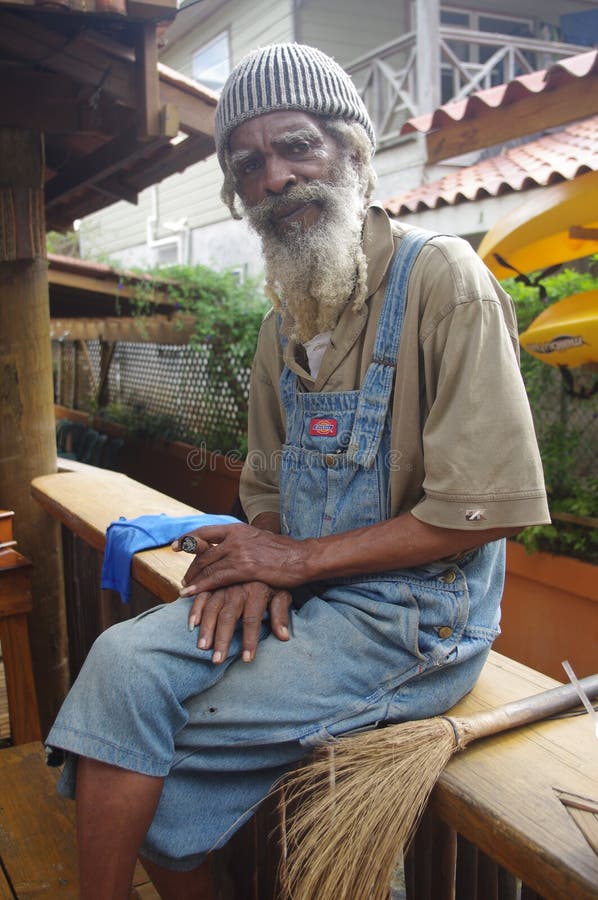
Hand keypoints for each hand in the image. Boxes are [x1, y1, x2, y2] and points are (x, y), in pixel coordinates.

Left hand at [178, 523, 309, 594]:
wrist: (302, 557)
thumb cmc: (284, 552)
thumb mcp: (259, 539)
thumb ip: (242, 542)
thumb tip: (232, 547)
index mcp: (238, 529)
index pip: (205, 531)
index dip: (187, 539)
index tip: (175, 546)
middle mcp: (235, 538)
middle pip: (203, 552)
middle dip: (191, 567)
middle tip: (184, 579)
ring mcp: (239, 552)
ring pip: (207, 566)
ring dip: (193, 579)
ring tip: (184, 590)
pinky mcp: (244, 568)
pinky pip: (216, 578)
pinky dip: (201, 586)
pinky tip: (192, 593)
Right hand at [188, 580, 291, 662]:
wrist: (267, 554)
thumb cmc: (274, 579)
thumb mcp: (283, 593)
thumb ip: (281, 614)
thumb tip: (284, 637)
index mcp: (256, 591)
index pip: (252, 619)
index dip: (249, 640)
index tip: (247, 659)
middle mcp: (238, 587)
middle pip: (228, 616)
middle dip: (222, 639)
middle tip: (217, 660)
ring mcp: (224, 583)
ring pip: (212, 607)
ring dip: (206, 628)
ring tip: (202, 647)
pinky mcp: (213, 581)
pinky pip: (202, 595)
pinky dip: (195, 609)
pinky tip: (191, 625)